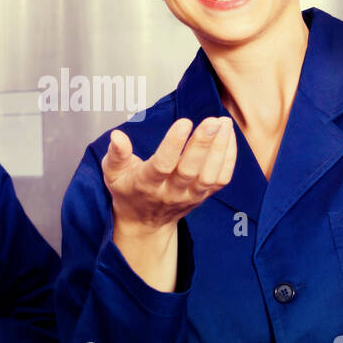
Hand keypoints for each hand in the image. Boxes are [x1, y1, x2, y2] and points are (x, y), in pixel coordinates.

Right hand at [103, 116, 236, 237]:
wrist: (144, 222)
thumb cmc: (129, 190)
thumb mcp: (113, 173)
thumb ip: (116, 154)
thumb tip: (117, 136)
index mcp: (146, 184)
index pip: (162, 165)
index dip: (173, 145)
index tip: (184, 122)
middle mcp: (171, 193)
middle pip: (190, 170)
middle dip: (203, 144)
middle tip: (212, 121)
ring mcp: (190, 196)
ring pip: (210, 176)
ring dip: (220, 149)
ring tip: (224, 123)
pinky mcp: (204, 196)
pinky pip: (222, 179)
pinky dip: (228, 157)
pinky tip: (228, 135)